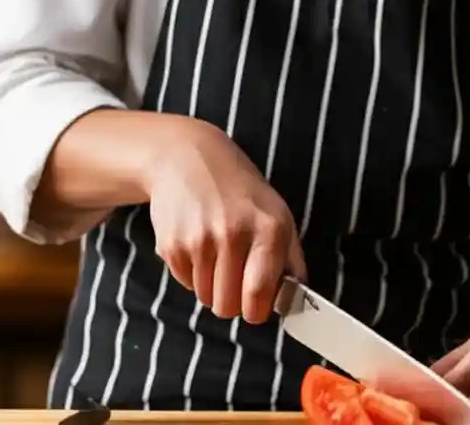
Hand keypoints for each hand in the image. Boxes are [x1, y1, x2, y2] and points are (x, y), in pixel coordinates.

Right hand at [144, 117, 306, 324]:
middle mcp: (233, 233)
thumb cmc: (240, 192)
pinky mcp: (171, 245)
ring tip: (216, 254)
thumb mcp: (278, 214)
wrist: (188, 159)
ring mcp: (199, 239)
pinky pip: (185, 283)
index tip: (256, 306)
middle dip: (232, 301)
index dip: (257, 310)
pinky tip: (198, 244)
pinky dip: (192, 273)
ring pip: (205, 298)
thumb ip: (291, 259)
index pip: (259, 294)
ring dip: (211, 286)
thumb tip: (297, 300)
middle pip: (228, 306)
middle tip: (234, 279)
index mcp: (268, 229)